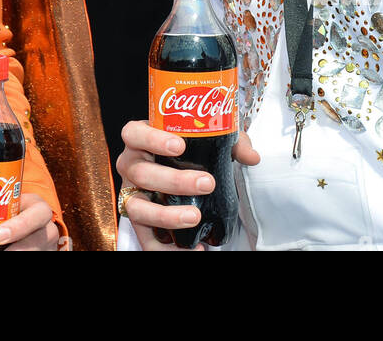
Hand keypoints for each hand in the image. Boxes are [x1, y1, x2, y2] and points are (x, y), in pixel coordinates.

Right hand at [115, 121, 257, 249]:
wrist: (173, 173)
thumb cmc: (186, 150)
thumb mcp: (207, 140)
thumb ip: (230, 144)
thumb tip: (251, 157)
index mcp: (139, 140)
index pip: (134, 134)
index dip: (153, 139)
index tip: (180, 146)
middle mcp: (130, 166)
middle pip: (142, 173)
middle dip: (174, 180)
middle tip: (206, 183)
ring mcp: (131, 195)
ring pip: (138, 207)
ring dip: (166, 215)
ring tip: (195, 217)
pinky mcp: (138, 221)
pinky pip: (145, 239)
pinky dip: (165, 249)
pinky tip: (193, 248)